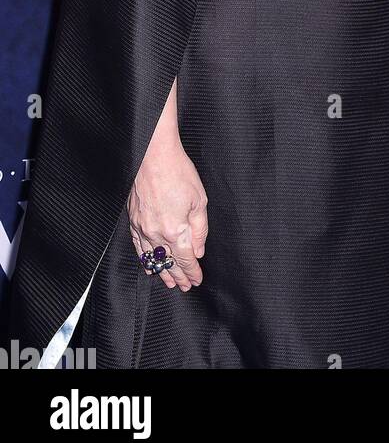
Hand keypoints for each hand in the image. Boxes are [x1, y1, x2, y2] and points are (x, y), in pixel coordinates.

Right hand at [127, 139, 207, 290]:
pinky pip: (138, 247)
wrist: (153, 156)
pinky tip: (149, 266)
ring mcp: (142, 228)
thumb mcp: (199, 200)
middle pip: (168, 263)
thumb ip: (200, 230)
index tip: (197, 280)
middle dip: (178, 276)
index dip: (192, 272)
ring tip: (170, 282)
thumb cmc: (178, 172)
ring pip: (152, 258)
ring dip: (162, 272)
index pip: (186, 259)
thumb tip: (198, 251)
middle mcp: (156, 233)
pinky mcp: (133, 221)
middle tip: (185, 286)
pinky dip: (145, 260)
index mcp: (176, 230)